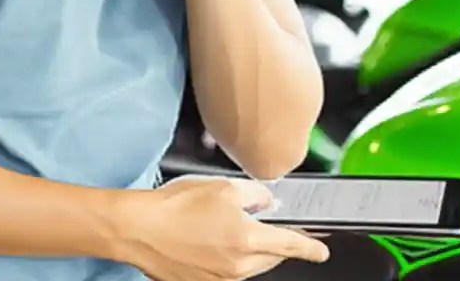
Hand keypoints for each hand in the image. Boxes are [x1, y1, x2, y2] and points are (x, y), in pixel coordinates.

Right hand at [113, 175, 330, 280]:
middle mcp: (238, 266)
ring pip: (250, 266)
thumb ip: (255, 194)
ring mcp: (220, 280)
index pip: (292, 245)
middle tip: (268, 226)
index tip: (321, 250)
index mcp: (248, 240)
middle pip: (272, 257)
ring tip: (227, 227)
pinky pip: (227, 273)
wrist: (137, 229)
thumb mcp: (223, 187)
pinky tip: (210, 241)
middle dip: (276, 243)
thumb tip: (266, 202)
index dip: (311, 247)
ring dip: (250, 250)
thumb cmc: (175, 207)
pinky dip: (228, 258)